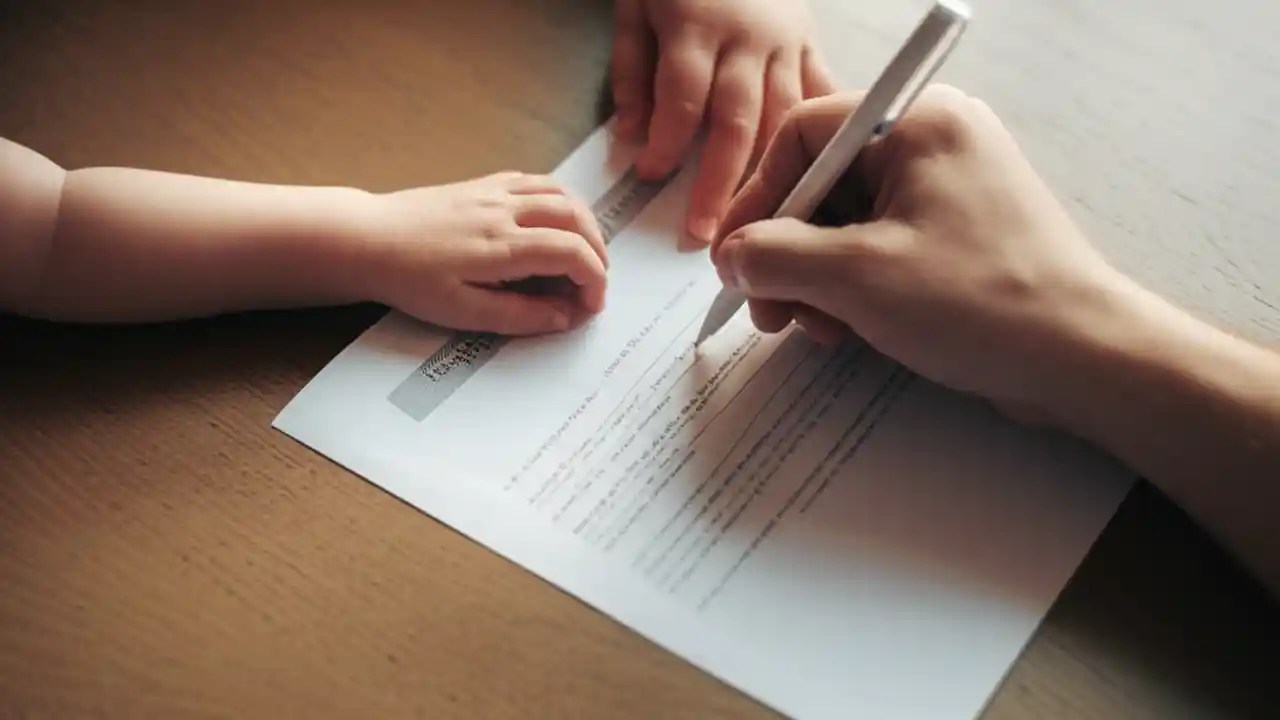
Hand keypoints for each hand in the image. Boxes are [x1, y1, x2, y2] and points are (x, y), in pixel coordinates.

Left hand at [367, 172, 607, 334]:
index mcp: (502, 246)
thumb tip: (564, 317)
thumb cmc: (410, 280)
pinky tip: (554, 221)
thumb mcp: (462, 312)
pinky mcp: (483, 183)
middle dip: (598, 251)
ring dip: (584, 221)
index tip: (590, 306)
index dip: (593, 281)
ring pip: (561, 194)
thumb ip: (519, 315)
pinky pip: (536, 181)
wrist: (367, 240)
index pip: (571, 254)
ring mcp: (495, 192)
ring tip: (585, 250)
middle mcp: (505, 211)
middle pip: (576, 218)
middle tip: (595, 282)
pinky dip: (559, 200)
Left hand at [611, 0, 835, 243]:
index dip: (665, 143)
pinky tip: (817, 177)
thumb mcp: (634, 7)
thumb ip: (632, 71)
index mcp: (695, 25)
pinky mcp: (809, 41)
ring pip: (785, 118)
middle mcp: (747, 37)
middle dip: (720, 182)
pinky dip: (821, 135)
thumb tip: (630, 136)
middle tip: (705, 233)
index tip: (650, 176)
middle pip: (737, 120)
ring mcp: (785, 40)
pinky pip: (821, 92)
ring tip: (754, 222)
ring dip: (770, 174)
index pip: (682, 97)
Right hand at [710, 87, 1133, 416]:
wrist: (1085, 359)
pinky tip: (849, 330)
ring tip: (815, 330)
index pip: (803, 136)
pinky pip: (881, 247)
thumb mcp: (855, 278)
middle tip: (768, 310)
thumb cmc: (981, 303)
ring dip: (816, 279)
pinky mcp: (959, 233)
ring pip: (848, 223)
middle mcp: (935, 142)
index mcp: (917, 123)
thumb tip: (732, 258)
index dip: (756, 198)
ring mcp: (951, 188)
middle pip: (824, 184)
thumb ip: (775, 257)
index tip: (731, 259)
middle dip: (786, 253)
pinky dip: (853, 287)